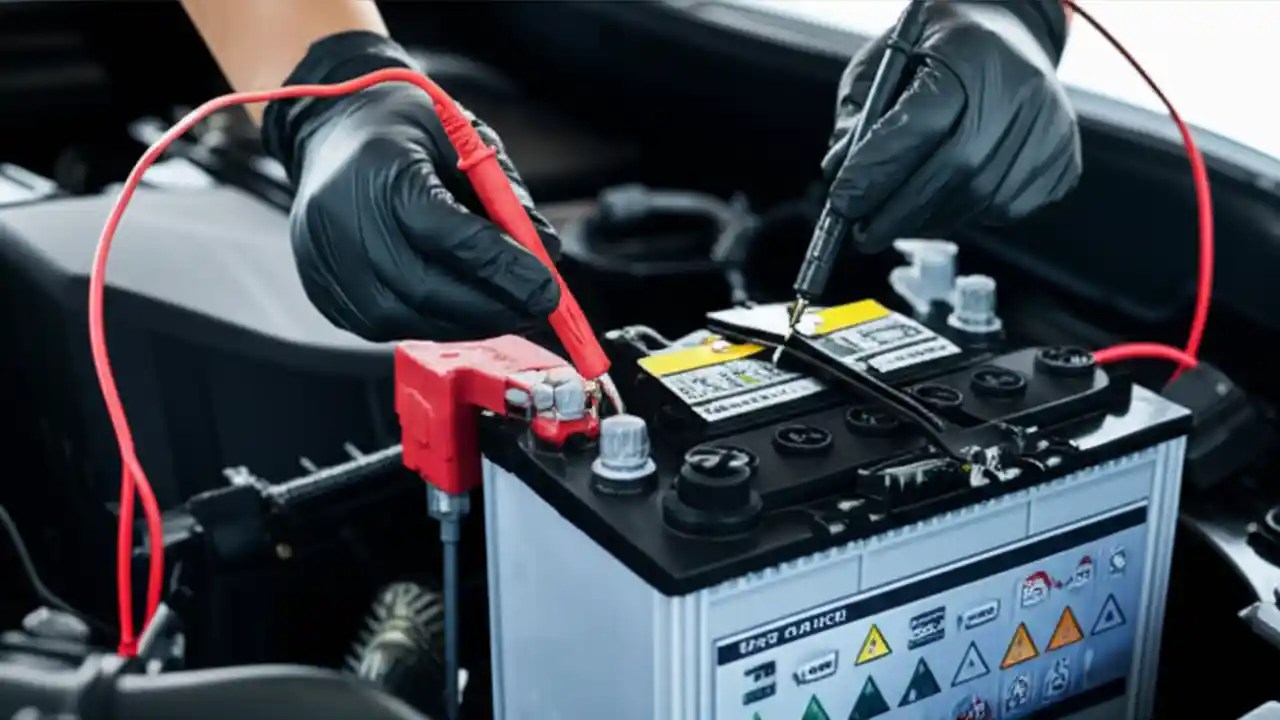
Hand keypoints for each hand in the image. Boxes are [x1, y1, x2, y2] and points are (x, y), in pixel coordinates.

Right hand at [263, 32, 559, 341]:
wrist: (334, 133)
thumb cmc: (404, 132)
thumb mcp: (465, 140)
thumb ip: (505, 197)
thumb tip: (545, 253)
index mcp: (379, 167)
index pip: (447, 235)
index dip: (502, 268)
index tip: (546, 287)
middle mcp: (342, 219)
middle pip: (426, 288)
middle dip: (492, 307)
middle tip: (536, 307)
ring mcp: (325, 261)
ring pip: (408, 317)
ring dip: (468, 322)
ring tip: (507, 309)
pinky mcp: (323, 291)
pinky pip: (386, 326)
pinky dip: (434, 322)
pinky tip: (463, 309)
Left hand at [823, 0, 1080, 251]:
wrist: (1009, 37)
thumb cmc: (939, 49)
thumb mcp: (885, 62)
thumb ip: (859, 116)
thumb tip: (839, 173)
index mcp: (971, 51)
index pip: (921, 124)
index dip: (878, 170)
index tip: (842, 202)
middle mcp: (1021, 87)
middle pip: (955, 169)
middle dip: (899, 211)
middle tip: (861, 233)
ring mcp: (1050, 126)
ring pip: (979, 198)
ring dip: (927, 220)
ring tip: (894, 221)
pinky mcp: (1063, 159)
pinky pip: (1006, 208)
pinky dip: (965, 215)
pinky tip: (943, 201)